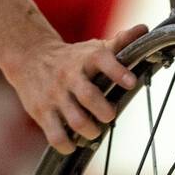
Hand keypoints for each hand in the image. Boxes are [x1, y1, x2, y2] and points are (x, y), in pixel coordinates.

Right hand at [8, 22, 148, 154]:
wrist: (30, 57)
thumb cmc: (72, 57)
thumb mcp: (94, 48)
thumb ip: (120, 42)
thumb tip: (144, 30)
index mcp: (86, 59)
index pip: (103, 60)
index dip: (118, 71)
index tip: (131, 83)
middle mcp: (69, 76)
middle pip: (89, 96)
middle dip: (105, 111)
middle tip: (109, 115)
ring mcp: (54, 95)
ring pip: (74, 119)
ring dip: (90, 130)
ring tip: (94, 131)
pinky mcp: (41, 112)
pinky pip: (55, 135)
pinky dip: (67, 145)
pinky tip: (74, 143)